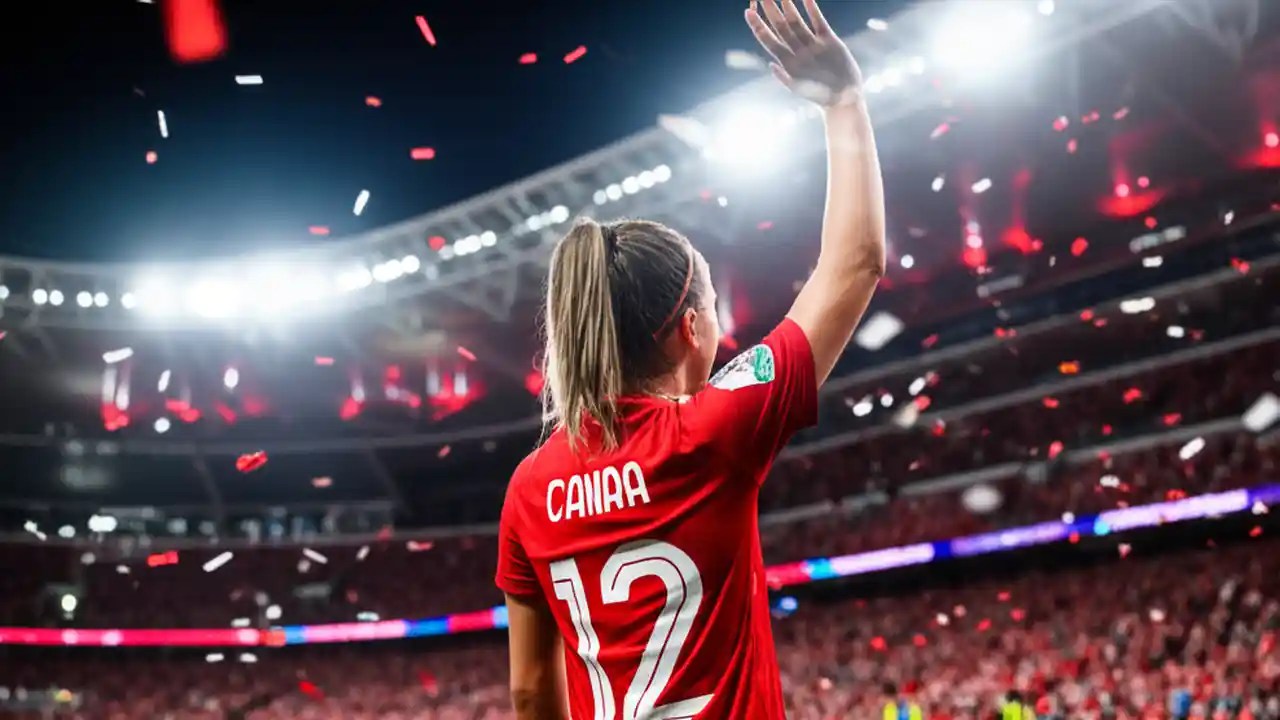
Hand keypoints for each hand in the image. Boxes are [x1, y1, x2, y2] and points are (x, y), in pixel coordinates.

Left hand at [745, 0, 862, 106]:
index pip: (769, 40)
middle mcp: (797, 50)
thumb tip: (772, 66)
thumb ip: (787, 78)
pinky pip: (818, 22)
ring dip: (789, 7)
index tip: (748, 12)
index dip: (758, 26)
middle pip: (781, 27)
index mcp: (788, 62)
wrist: (845, 97)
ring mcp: (812, 44)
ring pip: (797, 21)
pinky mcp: (828, 40)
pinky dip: (812, 10)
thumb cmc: (822, 98)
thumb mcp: (803, 90)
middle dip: (771, 11)